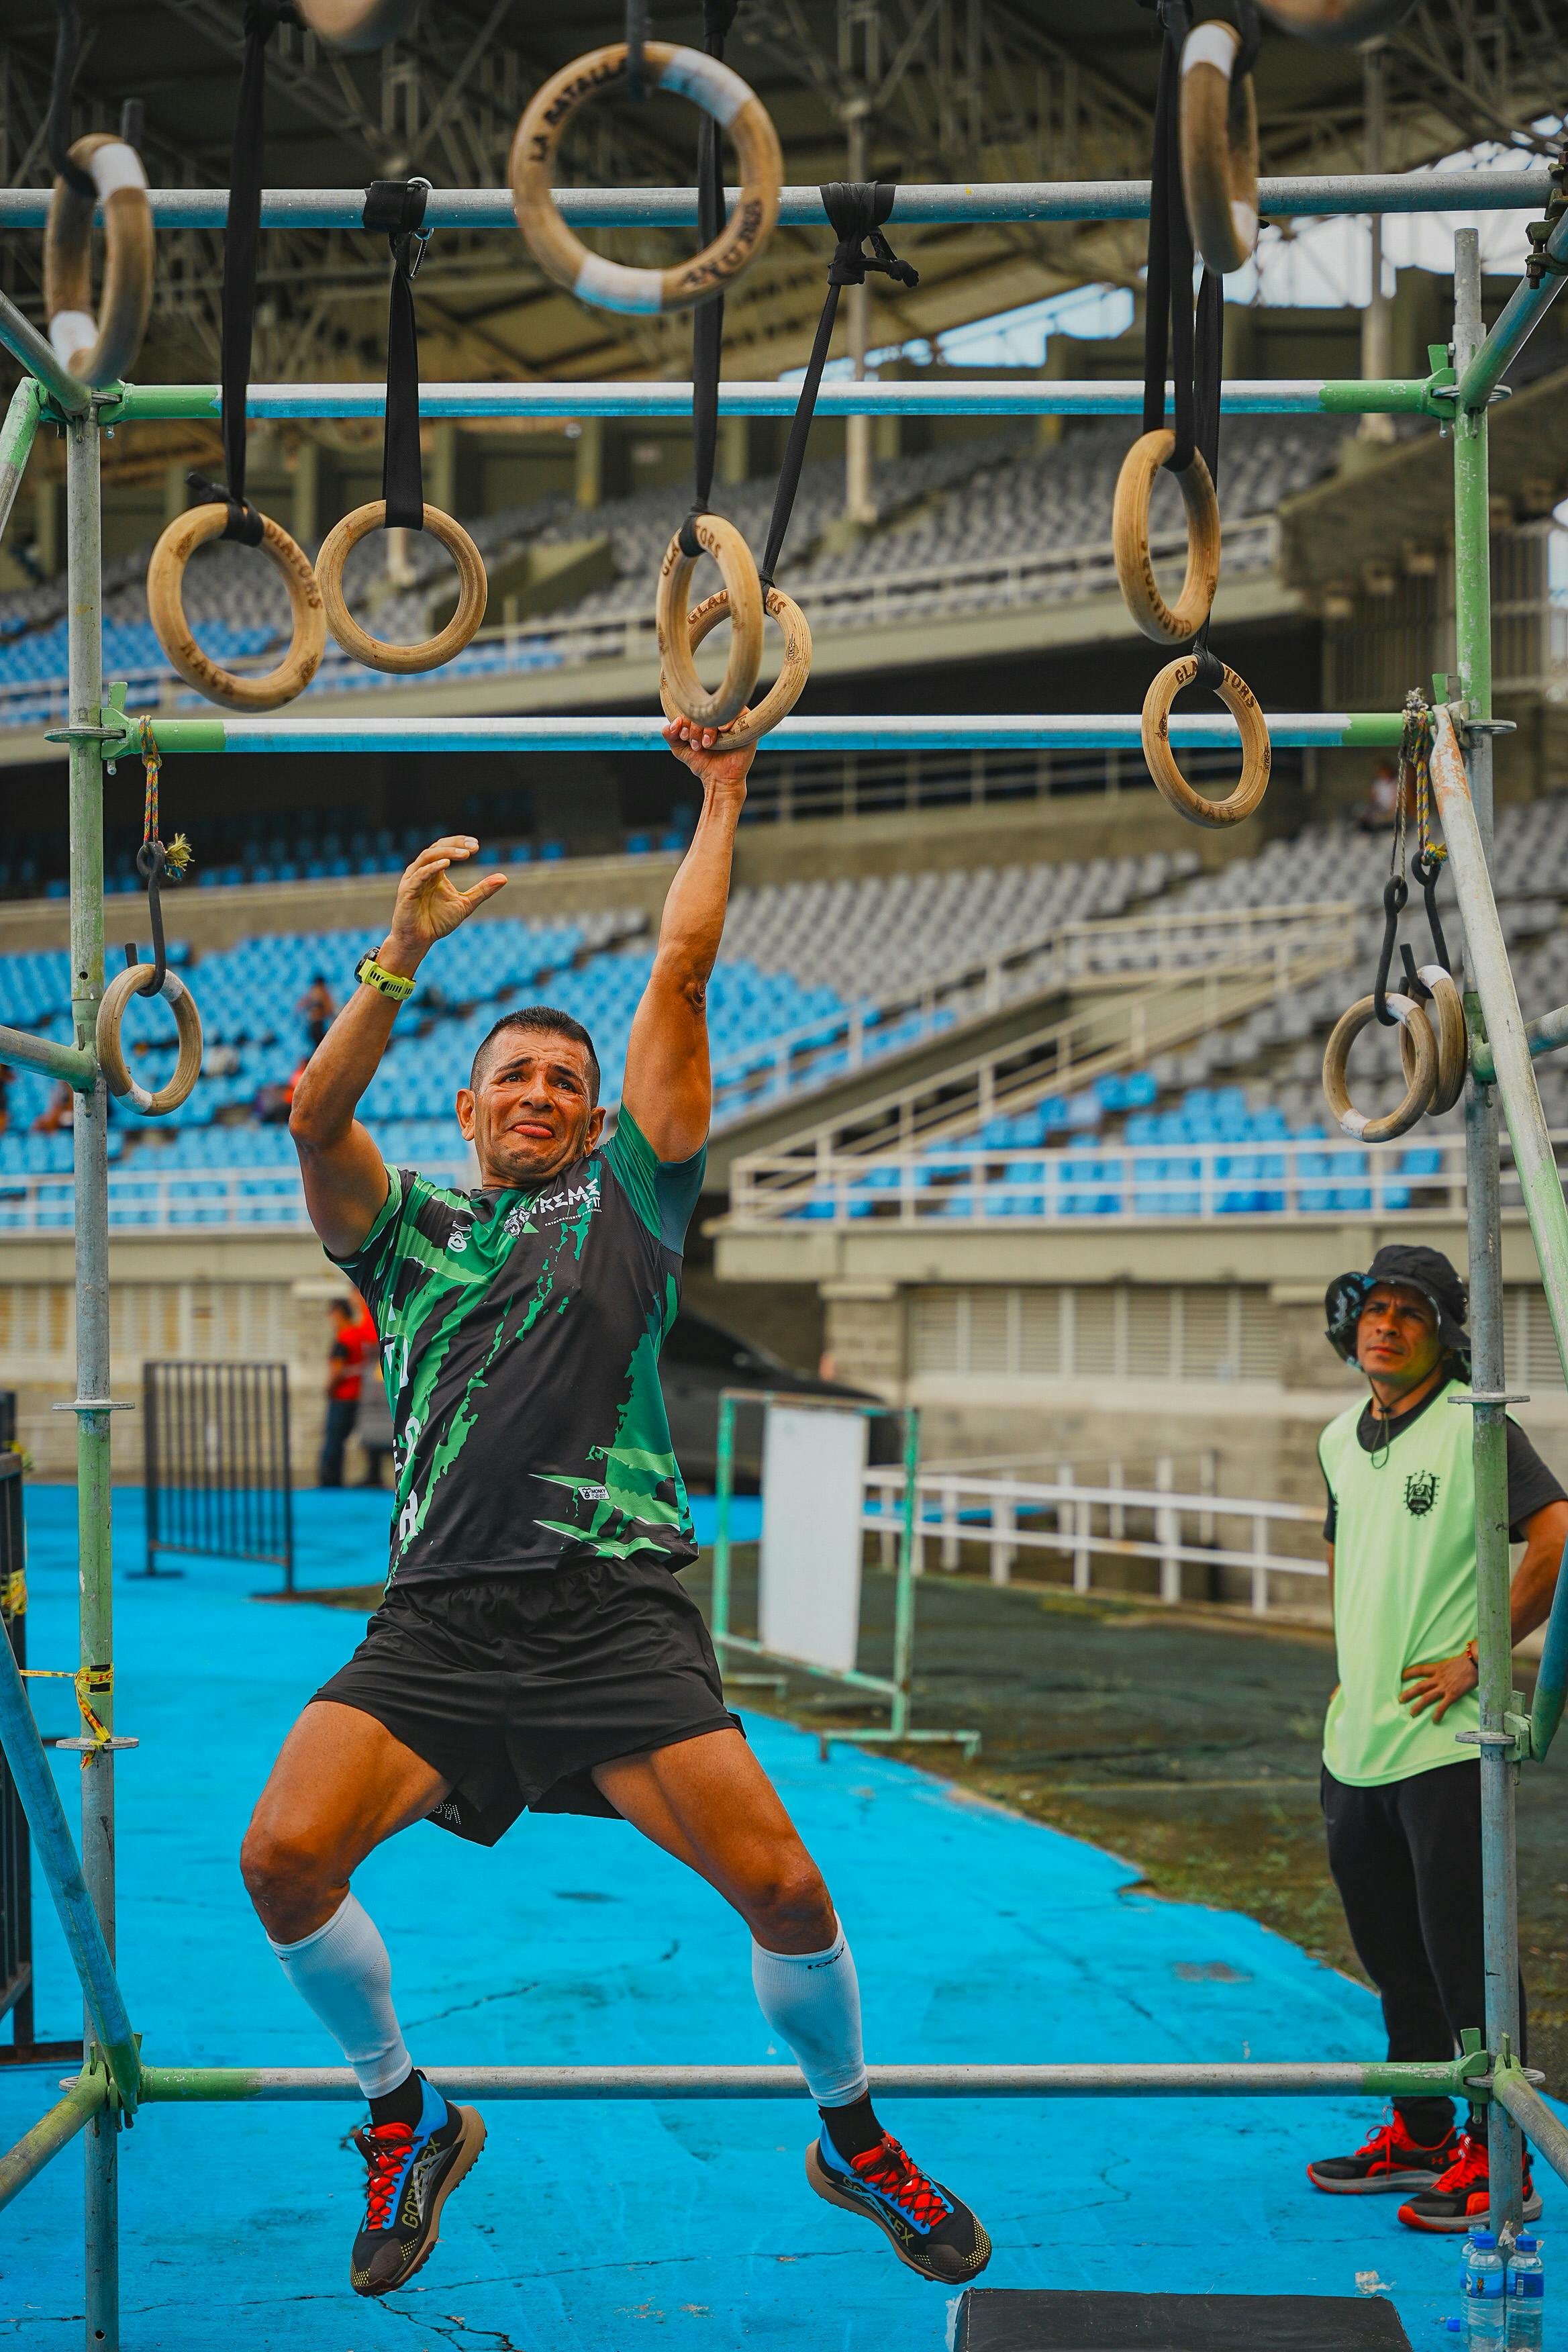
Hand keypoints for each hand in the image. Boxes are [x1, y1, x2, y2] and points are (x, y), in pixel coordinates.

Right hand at [381, 836, 506, 974]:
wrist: (418, 941)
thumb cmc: (437, 922)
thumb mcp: (466, 903)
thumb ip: (482, 890)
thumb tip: (504, 878)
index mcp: (434, 871)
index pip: (445, 847)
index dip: (459, 842)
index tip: (476, 845)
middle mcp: (422, 871)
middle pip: (437, 847)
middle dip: (455, 844)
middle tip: (474, 847)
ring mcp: (413, 879)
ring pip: (427, 856)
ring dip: (446, 852)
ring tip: (464, 854)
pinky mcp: (407, 891)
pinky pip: (419, 875)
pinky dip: (432, 867)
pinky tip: (446, 863)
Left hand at [663, 715, 753, 802]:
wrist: (719, 780)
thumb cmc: (703, 764)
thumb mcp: (680, 749)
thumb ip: (671, 735)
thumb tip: (673, 722)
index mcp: (703, 718)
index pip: (693, 708)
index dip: (685, 720)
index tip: (684, 736)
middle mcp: (717, 717)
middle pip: (705, 709)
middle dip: (696, 727)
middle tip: (696, 745)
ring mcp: (732, 720)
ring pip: (720, 711)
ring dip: (709, 726)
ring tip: (707, 743)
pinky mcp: (747, 725)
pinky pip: (741, 711)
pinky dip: (729, 719)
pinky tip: (722, 730)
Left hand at [1399, 1649, 1478, 1721]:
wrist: (1475, 1662)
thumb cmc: (1466, 1661)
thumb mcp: (1451, 1663)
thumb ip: (1445, 1669)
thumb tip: (1445, 1672)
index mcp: (1437, 1668)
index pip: (1419, 1669)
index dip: (1409, 1673)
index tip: (1401, 1676)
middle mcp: (1438, 1678)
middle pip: (1419, 1686)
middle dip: (1409, 1693)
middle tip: (1400, 1699)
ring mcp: (1445, 1687)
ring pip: (1427, 1697)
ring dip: (1418, 1706)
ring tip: (1411, 1713)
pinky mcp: (1453, 1695)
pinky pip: (1443, 1706)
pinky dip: (1438, 1713)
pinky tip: (1434, 1720)